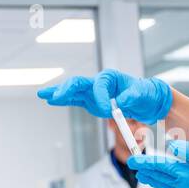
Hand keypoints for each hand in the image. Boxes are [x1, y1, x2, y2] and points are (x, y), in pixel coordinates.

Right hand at [36, 69, 171, 121]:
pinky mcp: (90, 101)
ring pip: (72, 90)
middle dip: (66, 89)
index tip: (109, 109)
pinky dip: (63, 100)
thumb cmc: (145, 94)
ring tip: (43, 94)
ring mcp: (92, 92)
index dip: (101, 97)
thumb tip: (121, 103)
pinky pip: (74, 100)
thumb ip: (133, 96)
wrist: (145, 100)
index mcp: (110, 77)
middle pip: (78, 83)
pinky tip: (50, 100)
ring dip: (58, 93)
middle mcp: (98, 82)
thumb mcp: (143, 93)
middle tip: (56, 96)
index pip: (100, 85)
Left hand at [129, 140, 188, 187]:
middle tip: (133, 164)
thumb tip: (171, 145)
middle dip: (146, 171)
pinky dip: (166, 184)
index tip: (133, 158)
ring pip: (167, 186)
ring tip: (144, 174)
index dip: (146, 161)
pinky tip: (166, 182)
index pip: (161, 167)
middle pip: (160, 178)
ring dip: (154, 179)